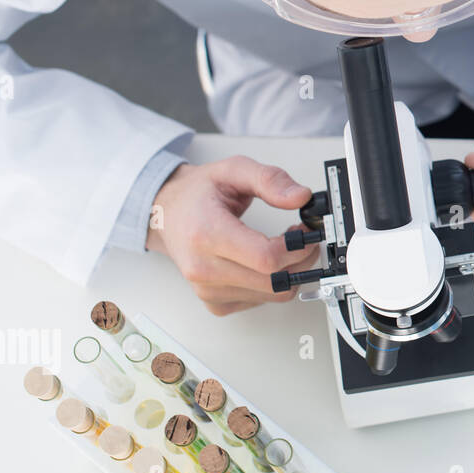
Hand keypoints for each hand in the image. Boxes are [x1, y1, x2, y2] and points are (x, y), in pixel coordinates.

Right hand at [146, 156, 319, 315]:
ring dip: (290, 272)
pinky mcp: (214, 302)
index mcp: (206, 234)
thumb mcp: (234, 170)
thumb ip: (270, 180)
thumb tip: (300, 196)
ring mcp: (207, 289)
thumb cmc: (196, 194)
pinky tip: (267, 263)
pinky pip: (260, 301)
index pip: (266, 258)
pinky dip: (273, 284)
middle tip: (303, 238)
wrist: (166, 214)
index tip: (306, 232)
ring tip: (284, 246)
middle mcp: (202, 268)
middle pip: (273, 281)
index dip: (297, 247)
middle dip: (300, 259)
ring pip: (272, 295)